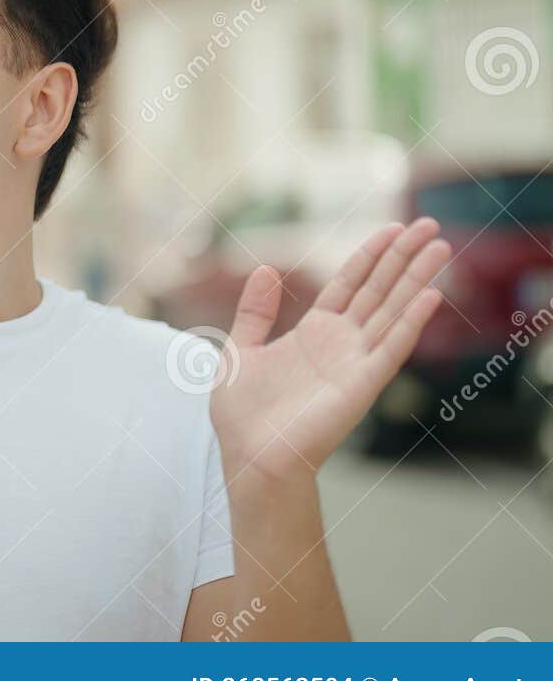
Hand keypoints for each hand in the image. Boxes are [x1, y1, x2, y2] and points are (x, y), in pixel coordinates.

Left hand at [207, 219, 451, 484]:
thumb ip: (255, 311)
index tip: (392, 229)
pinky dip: (411, 321)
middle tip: (431, 225)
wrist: (251, 456)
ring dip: (417, 278)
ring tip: (440, 246)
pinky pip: (392, 347)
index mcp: (313, 333)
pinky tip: (430, 294)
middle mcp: (340, 343)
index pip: (349, 284)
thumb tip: (265, 269)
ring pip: (392, 310)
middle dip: (403, 257)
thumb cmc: (243, 413)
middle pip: (379, 290)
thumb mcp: (240, 350)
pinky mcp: (363, 383)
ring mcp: (355, 362)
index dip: (370, 256)